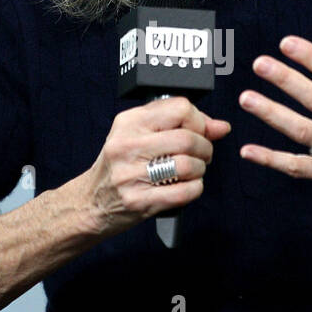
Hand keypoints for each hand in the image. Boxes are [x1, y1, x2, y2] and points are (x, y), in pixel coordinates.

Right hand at [82, 96, 230, 238]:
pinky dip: (195, 189)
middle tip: (201, 155)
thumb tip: (220, 127)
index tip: (198, 131)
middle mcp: (127, 145)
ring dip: (200, 170)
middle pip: (187, 138)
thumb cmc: (120, 166)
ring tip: (193, 171)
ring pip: (188, 165)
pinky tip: (187, 186)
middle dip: (205, 148)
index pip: (180, 108)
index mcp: (129, 122)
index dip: (198, 121)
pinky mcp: (138, 201)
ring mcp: (130, 174)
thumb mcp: (141, 135)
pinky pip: (184, 192)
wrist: (91, 203)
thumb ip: (180, 126)